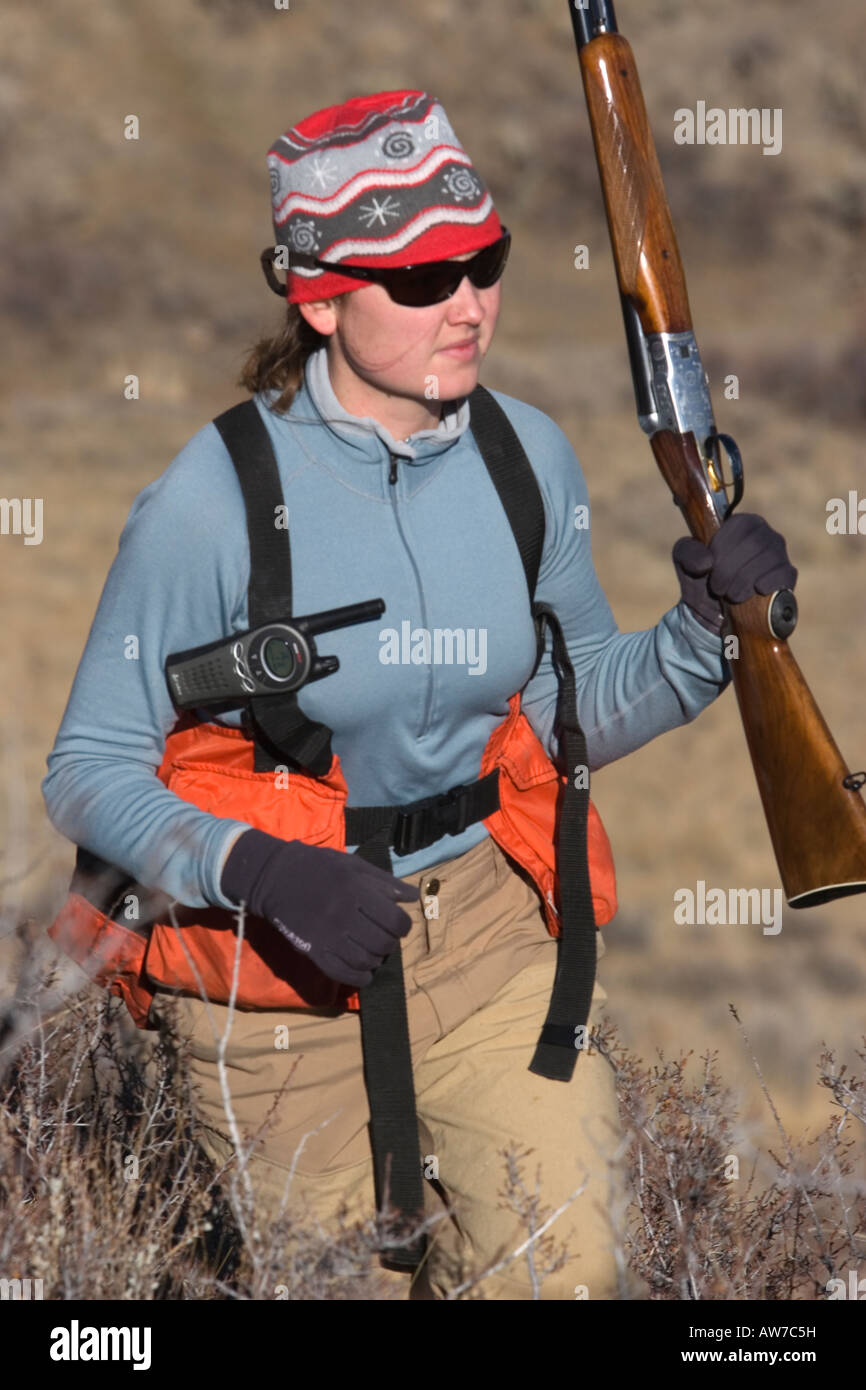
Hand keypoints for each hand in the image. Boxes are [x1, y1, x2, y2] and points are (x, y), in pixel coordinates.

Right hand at [220, 829, 418, 987]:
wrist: (275, 877)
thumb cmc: (319, 867)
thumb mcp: (354, 865)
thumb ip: (385, 882)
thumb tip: (414, 896)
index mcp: (356, 891)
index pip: (394, 920)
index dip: (403, 926)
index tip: (398, 924)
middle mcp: (343, 915)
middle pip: (382, 943)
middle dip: (390, 943)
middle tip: (385, 938)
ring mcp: (327, 935)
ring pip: (364, 960)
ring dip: (376, 960)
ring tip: (374, 952)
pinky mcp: (312, 950)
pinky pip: (341, 973)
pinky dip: (359, 978)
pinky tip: (364, 973)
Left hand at [672, 512, 796, 633]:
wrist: (713, 610)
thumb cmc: (702, 577)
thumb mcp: (684, 561)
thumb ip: (687, 552)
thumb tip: (706, 563)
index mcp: (741, 523)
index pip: (739, 525)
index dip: (722, 548)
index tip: (709, 568)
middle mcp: (764, 533)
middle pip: (753, 544)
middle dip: (730, 570)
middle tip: (717, 588)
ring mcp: (779, 553)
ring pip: (768, 560)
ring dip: (744, 582)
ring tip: (731, 595)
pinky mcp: (787, 575)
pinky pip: (783, 574)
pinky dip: (766, 585)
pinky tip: (755, 592)